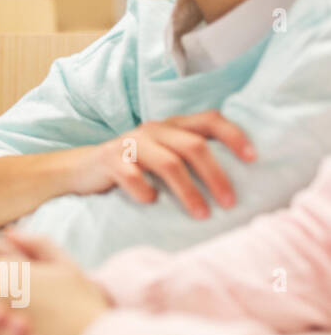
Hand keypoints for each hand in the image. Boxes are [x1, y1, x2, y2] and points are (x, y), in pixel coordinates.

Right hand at [66, 110, 254, 218]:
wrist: (81, 170)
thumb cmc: (133, 168)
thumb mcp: (163, 156)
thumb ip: (189, 157)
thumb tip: (238, 182)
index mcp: (172, 126)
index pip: (210, 119)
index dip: (234, 135)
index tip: (254, 159)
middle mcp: (153, 129)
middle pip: (193, 146)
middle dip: (216, 175)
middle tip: (230, 203)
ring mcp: (130, 143)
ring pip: (168, 163)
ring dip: (189, 191)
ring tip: (201, 215)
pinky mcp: (109, 159)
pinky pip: (132, 175)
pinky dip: (144, 190)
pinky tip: (151, 203)